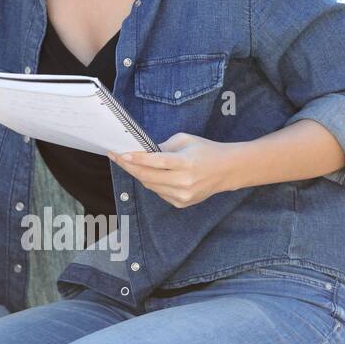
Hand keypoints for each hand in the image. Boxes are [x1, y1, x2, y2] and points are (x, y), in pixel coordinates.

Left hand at [107, 132, 238, 208]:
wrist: (227, 170)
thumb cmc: (205, 151)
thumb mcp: (185, 140)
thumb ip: (162, 146)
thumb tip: (140, 151)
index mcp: (186, 163)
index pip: (156, 162)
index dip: (136, 158)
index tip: (121, 154)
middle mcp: (184, 182)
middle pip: (148, 177)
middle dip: (129, 167)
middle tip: (117, 157)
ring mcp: (183, 195)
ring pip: (150, 186)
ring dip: (138, 174)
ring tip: (130, 163)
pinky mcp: (182, 203)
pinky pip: (159, 192)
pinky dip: (152, 183)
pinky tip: (151, 174)